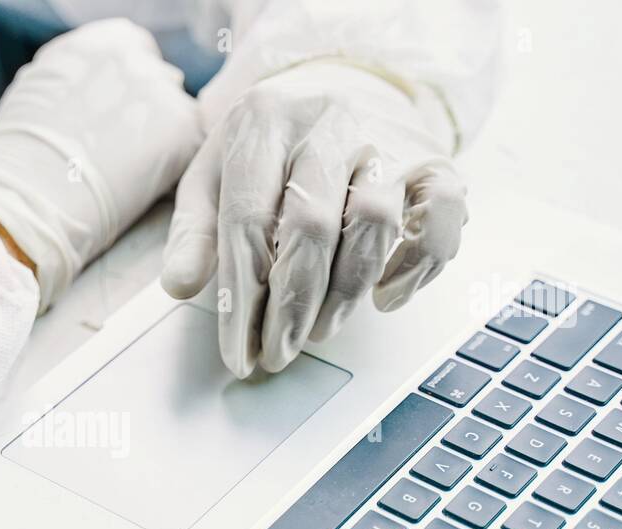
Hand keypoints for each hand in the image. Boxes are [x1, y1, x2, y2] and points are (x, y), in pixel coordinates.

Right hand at [0, 19, 200, 310]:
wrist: (26, 198)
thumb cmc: (19, 159)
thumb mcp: (39, 91)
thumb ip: (77, 77)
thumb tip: (93, 87)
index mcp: (99, 43)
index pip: (134, 49)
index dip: (126, 87)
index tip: (113, 117)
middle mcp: (135, 55)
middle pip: (160, 80)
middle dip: (146, 112)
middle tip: (120, 151)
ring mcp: (162, 90)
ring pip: (176, 114)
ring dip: (161, 139)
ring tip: (125, 173)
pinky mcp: (182, 130)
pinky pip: (190, 146)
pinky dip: (171, 167)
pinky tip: (141, 187)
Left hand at [162, 62, 467, 377]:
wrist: (345, 82)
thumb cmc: (273, 145)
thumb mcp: (215, 175)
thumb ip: (195, 232)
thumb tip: (179, 286)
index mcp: (265, 121)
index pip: (247, 220)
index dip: (242, 298)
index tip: (239, 353)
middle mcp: (329, 121)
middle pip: (311, 225)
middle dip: (292, 306)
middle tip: (279, 352)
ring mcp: (389, 139)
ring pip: (374, 223)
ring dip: (346, 293)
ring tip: (320, 329)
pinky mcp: (435, 160)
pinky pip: (442, 214)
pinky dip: (418, 266)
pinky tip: (385, 296)